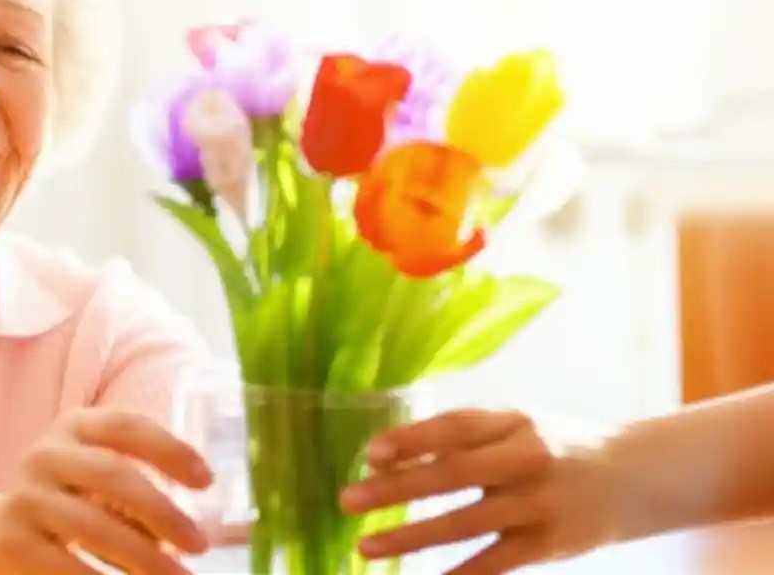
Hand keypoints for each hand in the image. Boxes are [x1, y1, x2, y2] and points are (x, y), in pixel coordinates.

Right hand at [0, 408, 213, 573]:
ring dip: (145, 557)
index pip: (127, 425)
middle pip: (113, 475)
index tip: (207, 480)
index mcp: (74, 426)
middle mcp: (47, 455)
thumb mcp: (94, 472)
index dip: (170, 449)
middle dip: (163, 511)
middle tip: (200, 544)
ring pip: (94, 525)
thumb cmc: (70, 498)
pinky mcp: (15, 542)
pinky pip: (68, 566)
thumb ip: (137, 481)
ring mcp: (27, 498)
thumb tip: (196, 523)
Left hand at [337, 409, 619, 573]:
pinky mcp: (550, 543)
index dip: (412, 438)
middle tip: (348, 500)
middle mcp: (526, 458)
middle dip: (395, 489)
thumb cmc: (550, 445)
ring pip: (466, 523)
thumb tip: (386, 456)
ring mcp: (539, 502)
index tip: (370, 454)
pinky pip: (494, 562)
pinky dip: (459, 574)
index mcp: (512, 421)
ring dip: (410, 537)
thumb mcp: (515, 426)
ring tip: (367, 547)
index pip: (455, 426)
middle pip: (453, 474)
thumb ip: (462, 436)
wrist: (632, 477)